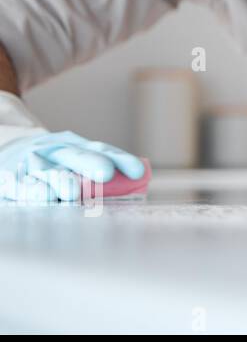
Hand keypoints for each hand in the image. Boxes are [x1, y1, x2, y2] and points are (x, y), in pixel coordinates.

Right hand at [0, 96, 145, 203]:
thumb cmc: (48, 163)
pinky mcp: (12, 178)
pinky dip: (34, 191)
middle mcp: (54, 150)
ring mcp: (32, 163)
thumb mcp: (71, 159)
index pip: (101, 150)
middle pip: (76, 156)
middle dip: (92, 163)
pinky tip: (44, 196)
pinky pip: (24, 185)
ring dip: (62, 181)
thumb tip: (134, 186)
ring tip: (72, 192)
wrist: (4, 151)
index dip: (121, 159)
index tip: (138, 171)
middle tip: (106, 173)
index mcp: (74, 145)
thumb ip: (96, 173)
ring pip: (49, 171)